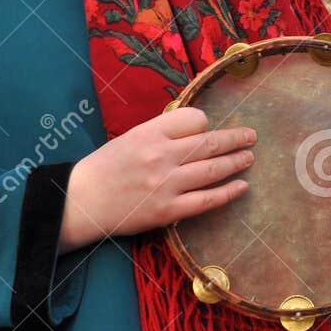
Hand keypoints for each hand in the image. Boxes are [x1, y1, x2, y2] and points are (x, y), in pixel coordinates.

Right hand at [59, 109, 254, 252]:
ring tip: (249, 157)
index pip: (193, 119)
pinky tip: (242, 186)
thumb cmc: (104, 168)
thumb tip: (197, 130)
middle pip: (209, 143)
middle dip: (235, 139)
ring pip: (212, 170)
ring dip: (236, 162)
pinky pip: (206, 201)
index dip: (206, 123)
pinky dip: (228, 193)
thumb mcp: (130, 138)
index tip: (209, 129)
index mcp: (149, 133)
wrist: (78, 202)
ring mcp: (165, 184)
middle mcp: (160, 155)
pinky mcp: (166, 211)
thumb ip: (161, 133)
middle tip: (251, 137)